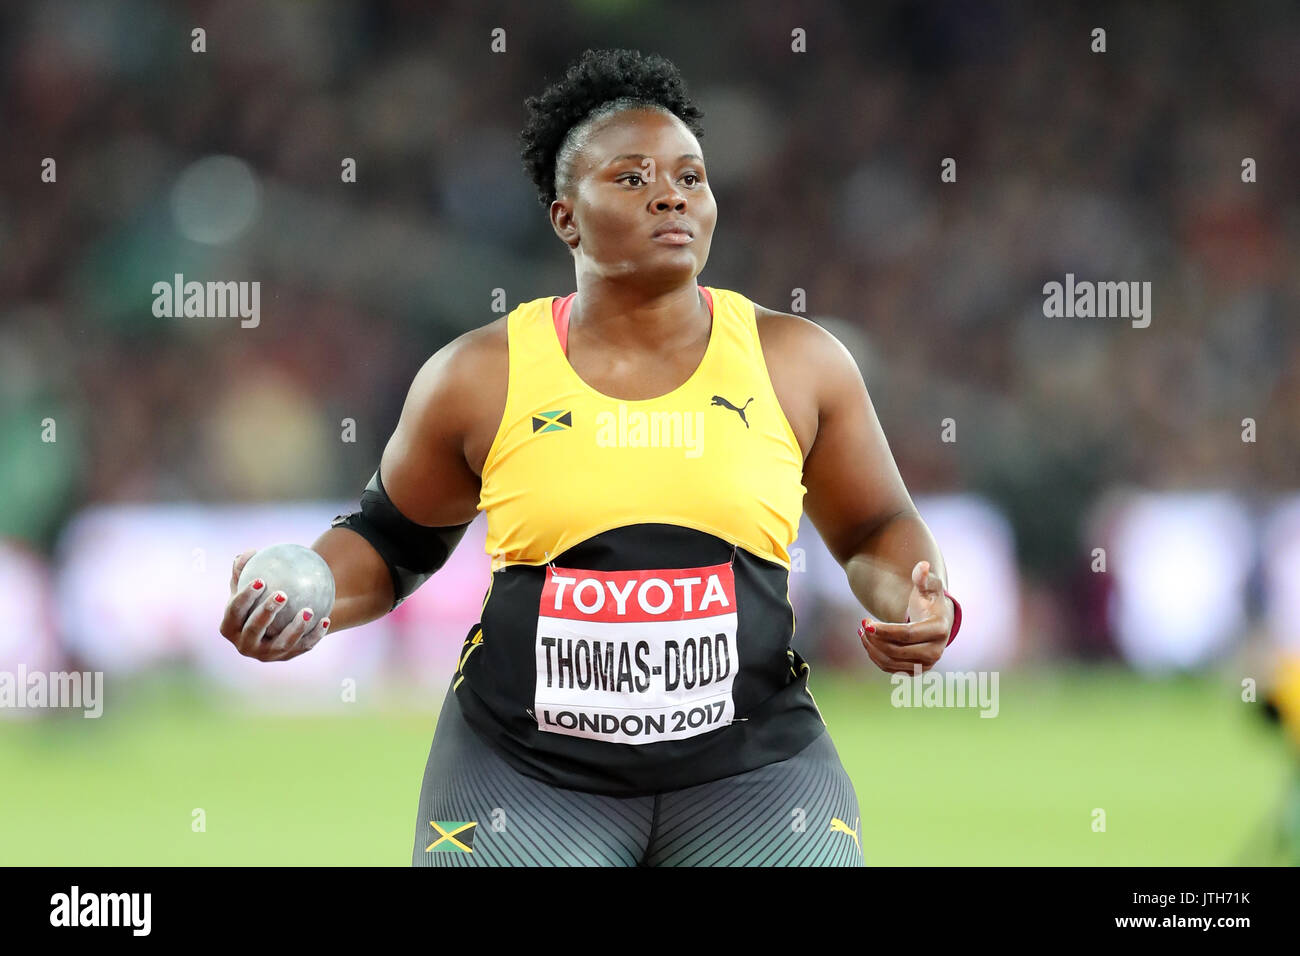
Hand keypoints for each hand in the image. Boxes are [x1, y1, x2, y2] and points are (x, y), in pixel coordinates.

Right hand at [218, 549, 331, 661]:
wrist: (275, 622)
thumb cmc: (257, 597)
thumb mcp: (248, 584)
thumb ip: (244, 568)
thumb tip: (248, 553)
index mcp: (229, 627)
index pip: (234, 611)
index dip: (245, 597)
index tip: (261, 580)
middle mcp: (244, 645)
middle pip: (254, 629)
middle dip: (266, 612)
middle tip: (282, 594)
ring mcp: (265, 655)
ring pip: (281, 644)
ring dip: (296, 628)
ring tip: (309, 610)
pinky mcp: (285, 658)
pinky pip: (302, 647)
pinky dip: (315, 635)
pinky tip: (325, 619)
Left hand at [858, 560, 954, 674]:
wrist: (937, 620)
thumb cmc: (930, 600)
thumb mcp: (929, 586)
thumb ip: (923, 577)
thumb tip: (922, 565)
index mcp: (939, 629)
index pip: (908, 634)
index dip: (885, 630)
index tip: (866, 623)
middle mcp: (935, 651)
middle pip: (897, 650)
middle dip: (875, 638)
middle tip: (863, 623)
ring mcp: (925, 664)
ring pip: (891, 661)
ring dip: (872, 647)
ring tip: (862, 631)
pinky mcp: (915, 671)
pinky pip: (889, 668)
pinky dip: (874, 655)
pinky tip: (867, 640)